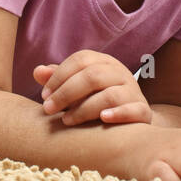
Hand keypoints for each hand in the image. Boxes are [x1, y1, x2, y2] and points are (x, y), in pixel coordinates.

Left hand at [33, 51, 149, 126]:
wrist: (132, 118)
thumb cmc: (97, 100)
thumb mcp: (78, 88)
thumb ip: (59, 79)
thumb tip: (37, 71)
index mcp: (104, 62)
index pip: (81, 59)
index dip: (59, 75)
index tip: (44, 95)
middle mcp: (120, 73)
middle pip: (93, 75)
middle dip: (66, 92)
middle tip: (48, 109)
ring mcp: (133, 91)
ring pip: (110, 95)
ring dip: (84, 109)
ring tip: (66, 120)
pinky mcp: (143, 111)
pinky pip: (133, 109)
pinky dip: (118, 114)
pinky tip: (103, 119)